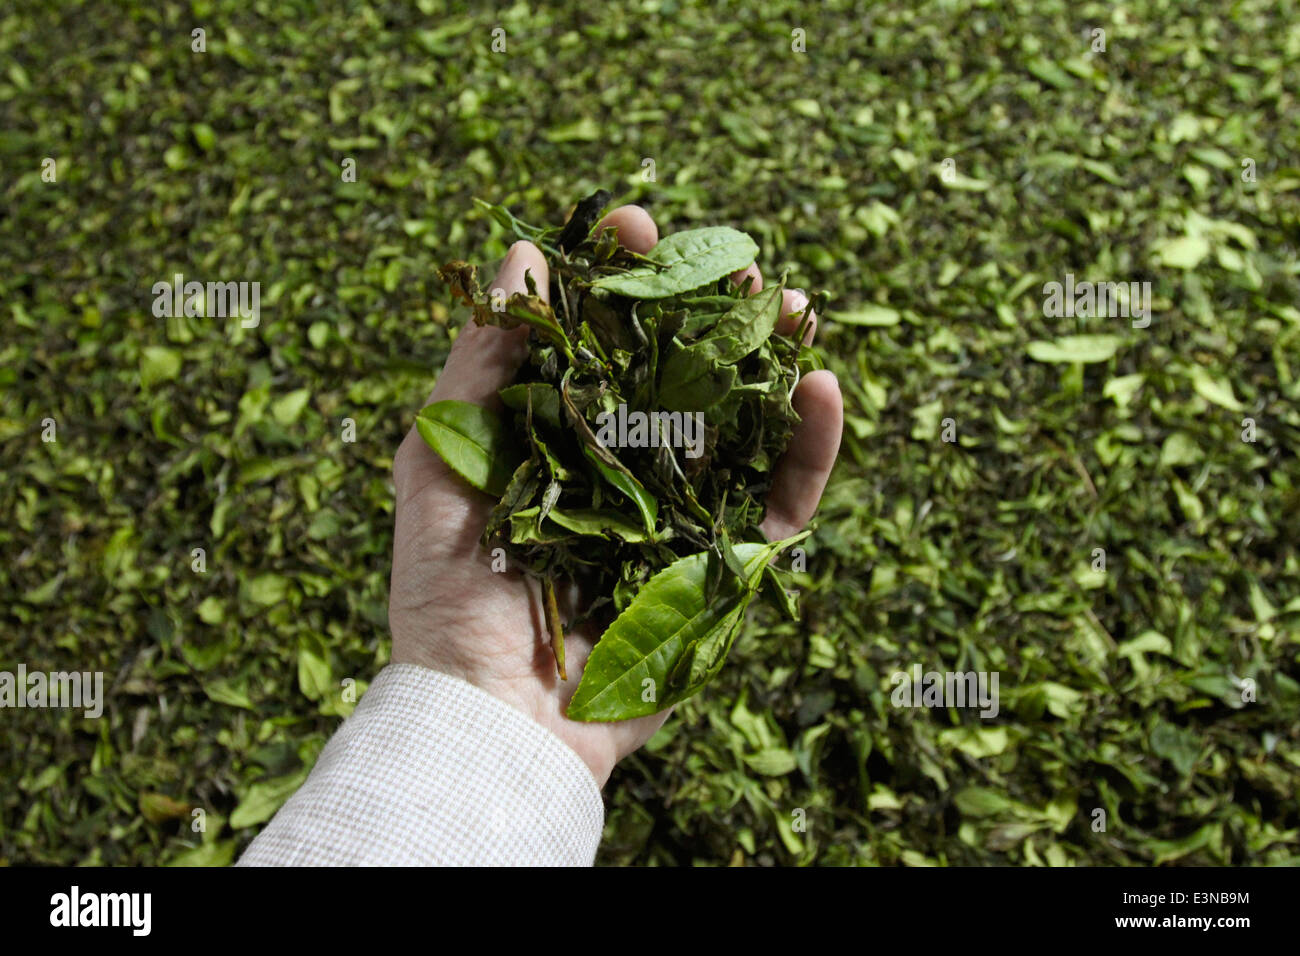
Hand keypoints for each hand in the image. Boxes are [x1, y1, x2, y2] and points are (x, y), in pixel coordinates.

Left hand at [388, 205, 842, 785]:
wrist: (491, 715)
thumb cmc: (447, 592)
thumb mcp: (442, 460)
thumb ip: (483, 363)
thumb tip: (525, 256)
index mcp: (558, 439)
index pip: (603, 342)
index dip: (624, 280)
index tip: (636, 223)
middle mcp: (627, 470)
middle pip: (683, 372)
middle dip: (710, 309)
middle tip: (731, 257)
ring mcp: (682, 517)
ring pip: (744, 427)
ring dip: (774, 361)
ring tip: (793, 301)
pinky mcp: (727, 571)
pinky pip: (782, 501)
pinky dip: (810, 447)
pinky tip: (821, 384)